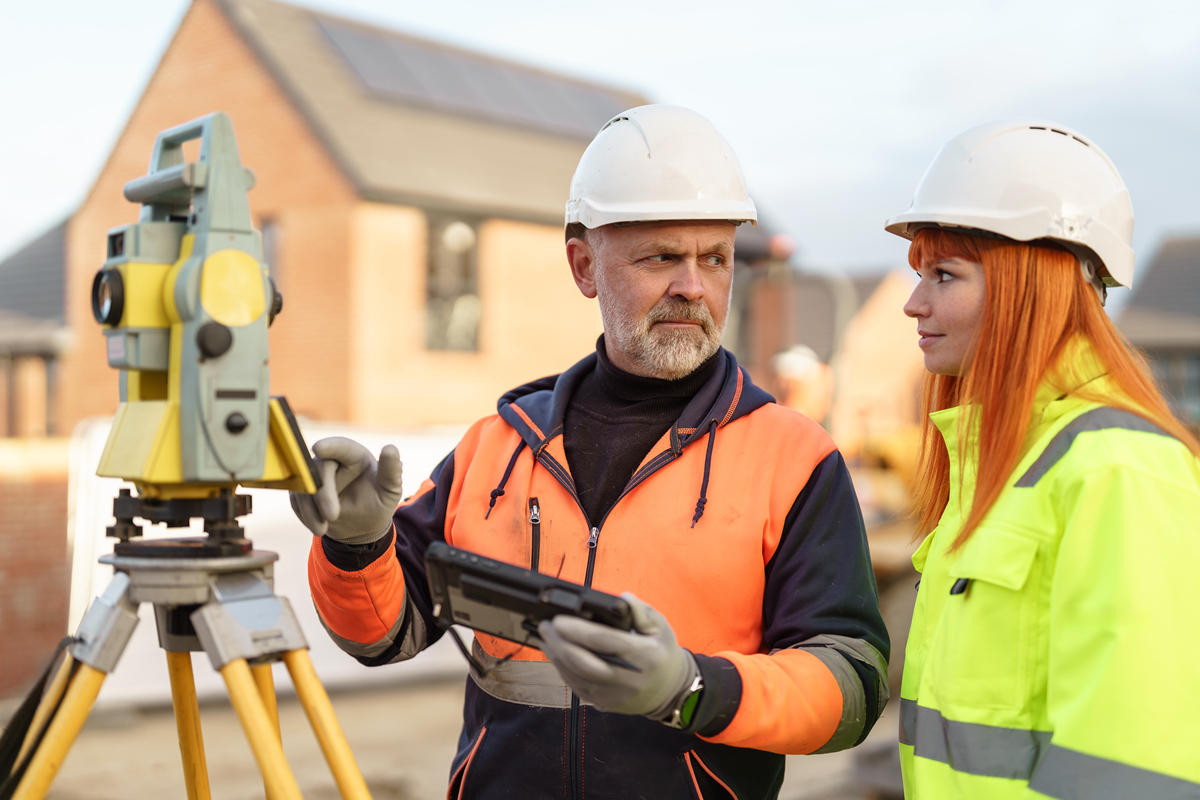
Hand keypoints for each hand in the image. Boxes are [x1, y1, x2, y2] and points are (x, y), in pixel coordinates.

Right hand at [289, 437, 402, 543]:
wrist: (361, 526)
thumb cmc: (378, 503)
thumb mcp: (390, 490)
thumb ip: (391, 471)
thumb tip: (391, 448)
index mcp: (354, 455)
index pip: (341, 447)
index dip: (330, 446)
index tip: (319, 449)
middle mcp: (332, 460)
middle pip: (319, 469)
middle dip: (323, 494)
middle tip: (333, 516)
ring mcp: (314, 475)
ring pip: (303, 486)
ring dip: (311, 511)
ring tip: (323, 529)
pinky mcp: (302, 490)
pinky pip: (296, 500)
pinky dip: (306, 515)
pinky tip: (318, 525)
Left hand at [538, 593, 696, 719]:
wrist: (670, 691)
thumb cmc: (662, 653)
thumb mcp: (660, 626)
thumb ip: (641, 610)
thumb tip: (622, 598)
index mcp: (644, 655)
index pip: (605, 642)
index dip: (579, 630)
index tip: (559, 619)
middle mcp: (628, 679)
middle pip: (585, 663)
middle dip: (560, 644)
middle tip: (545, 626)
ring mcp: (615, 695)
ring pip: (577, 678)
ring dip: (556, 657)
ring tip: (545, 637)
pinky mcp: (605, 703)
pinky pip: (577, 688)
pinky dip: (562, 670)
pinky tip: (554, 654)